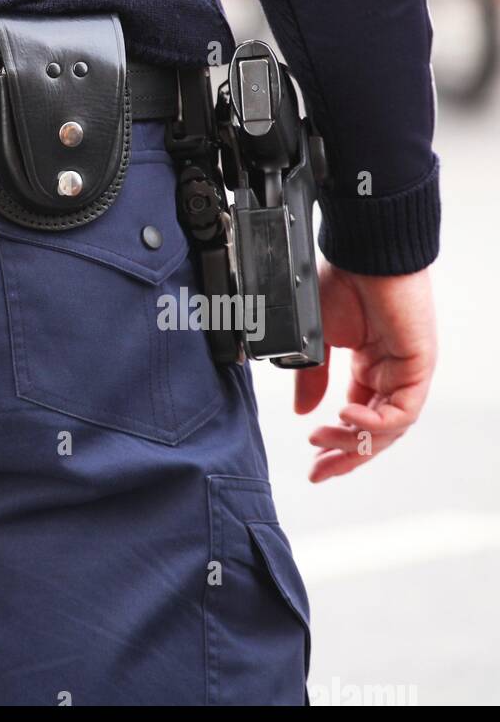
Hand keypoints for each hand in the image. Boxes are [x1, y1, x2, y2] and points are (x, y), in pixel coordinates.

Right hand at [294, 265, 436, 482]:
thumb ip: (311, 378)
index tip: (313, 461)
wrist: (363, 251)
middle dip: (347, 455)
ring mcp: (407, 372)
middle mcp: (391, 374)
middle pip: (376, 432)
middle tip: (319, 470)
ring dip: (355, 439)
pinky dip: (374, 420)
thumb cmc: (341, 282)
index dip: (337, 443)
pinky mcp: (419, 366)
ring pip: (390, 427)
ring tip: (324, 438)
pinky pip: (402, 410)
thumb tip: (303, 413)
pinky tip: (346, 415)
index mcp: (369, 367)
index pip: (359, 417)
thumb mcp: (315, 339)